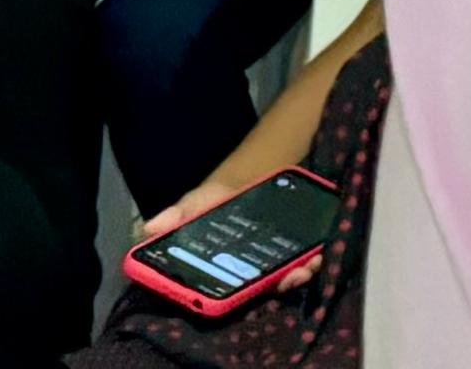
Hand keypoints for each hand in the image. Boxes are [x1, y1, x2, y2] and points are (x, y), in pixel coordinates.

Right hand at [135, 167, 326, 297]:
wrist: (253, 174)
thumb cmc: (217, 198)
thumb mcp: (198, 203)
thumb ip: (179, 215)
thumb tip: (150, 228)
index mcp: (221, 268)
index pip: (227, 290)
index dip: (237, 295)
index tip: (243, 291)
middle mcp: (245, 271)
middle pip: (261, 288)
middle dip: (277, 285)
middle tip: (291, 276)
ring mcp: (271, 261)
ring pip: (285, 278)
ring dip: (299, 275)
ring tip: (308, 265)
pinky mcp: (295, 248)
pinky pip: (305, 260)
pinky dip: (314, 258)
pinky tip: (320, 251)